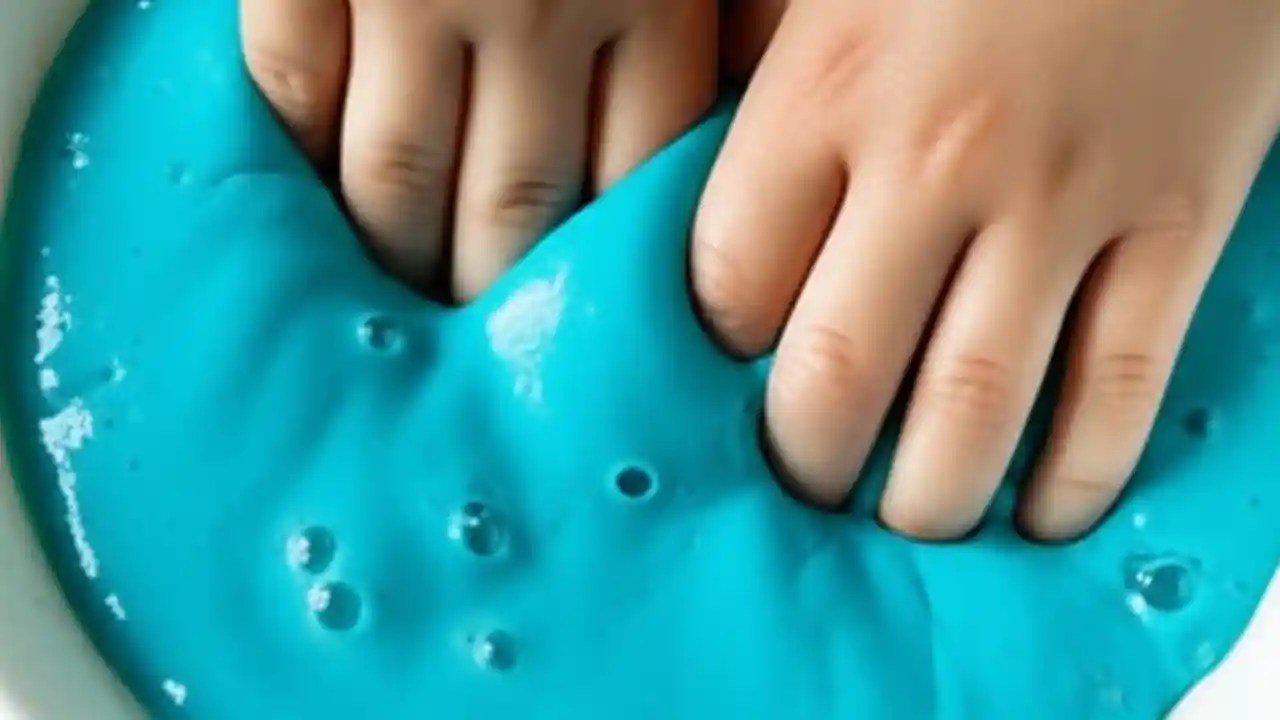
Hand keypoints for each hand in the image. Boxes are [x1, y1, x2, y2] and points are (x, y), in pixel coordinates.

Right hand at [241, 0, 715, 299]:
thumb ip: (689, 21)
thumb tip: (693, 152)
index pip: (637, 186)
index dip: (605, 270)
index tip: (589, 330)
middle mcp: (538, 8)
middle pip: (515, 210)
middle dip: (495, 295)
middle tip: (480, 353)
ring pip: (398, 180)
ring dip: (394, 256)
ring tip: (396, 305)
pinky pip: (295, 90)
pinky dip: (300, 154)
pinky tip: (308, 198)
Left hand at [696, 0, 1279, 538]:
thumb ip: (762, 74)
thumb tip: (695, 189)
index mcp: (823, 89)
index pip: (732, 279)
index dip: (719, 358)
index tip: (726, 389)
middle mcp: (933, 156)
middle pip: (837, 368)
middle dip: (808, 459)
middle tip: (805, 488)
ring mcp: (1065, 193)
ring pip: (975, 402)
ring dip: (931, 494)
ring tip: (908, 526)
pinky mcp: (1182, 210)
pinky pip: (1122, 380)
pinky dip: (1082, 471)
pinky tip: (1045, 517)